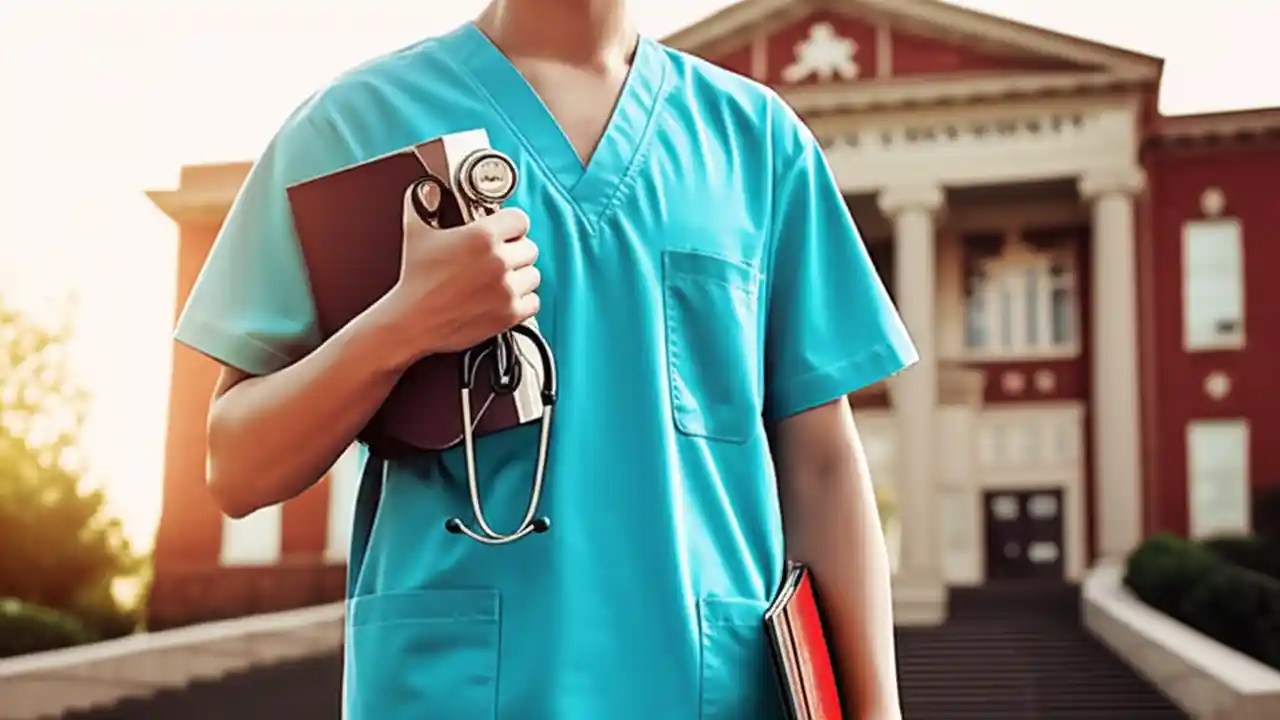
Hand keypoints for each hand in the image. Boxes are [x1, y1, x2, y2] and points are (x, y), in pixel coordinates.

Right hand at [379, 185, 540, 361]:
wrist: (413, 321)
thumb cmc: (415, 279)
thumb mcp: (416, 233)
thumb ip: (423, 202)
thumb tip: (426, 188)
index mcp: (483, 236)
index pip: (520, 220)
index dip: (510, 225)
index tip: (504, 232)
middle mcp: (499, 261)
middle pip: (530, 247)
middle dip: (515, 251)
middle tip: (497, 258)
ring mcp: (507, 290)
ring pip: (533, 275)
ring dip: (520, 276)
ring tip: (499, 279)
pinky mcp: (510, 314)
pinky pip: (534, 301)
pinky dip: (523, 301)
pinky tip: (504, 297)